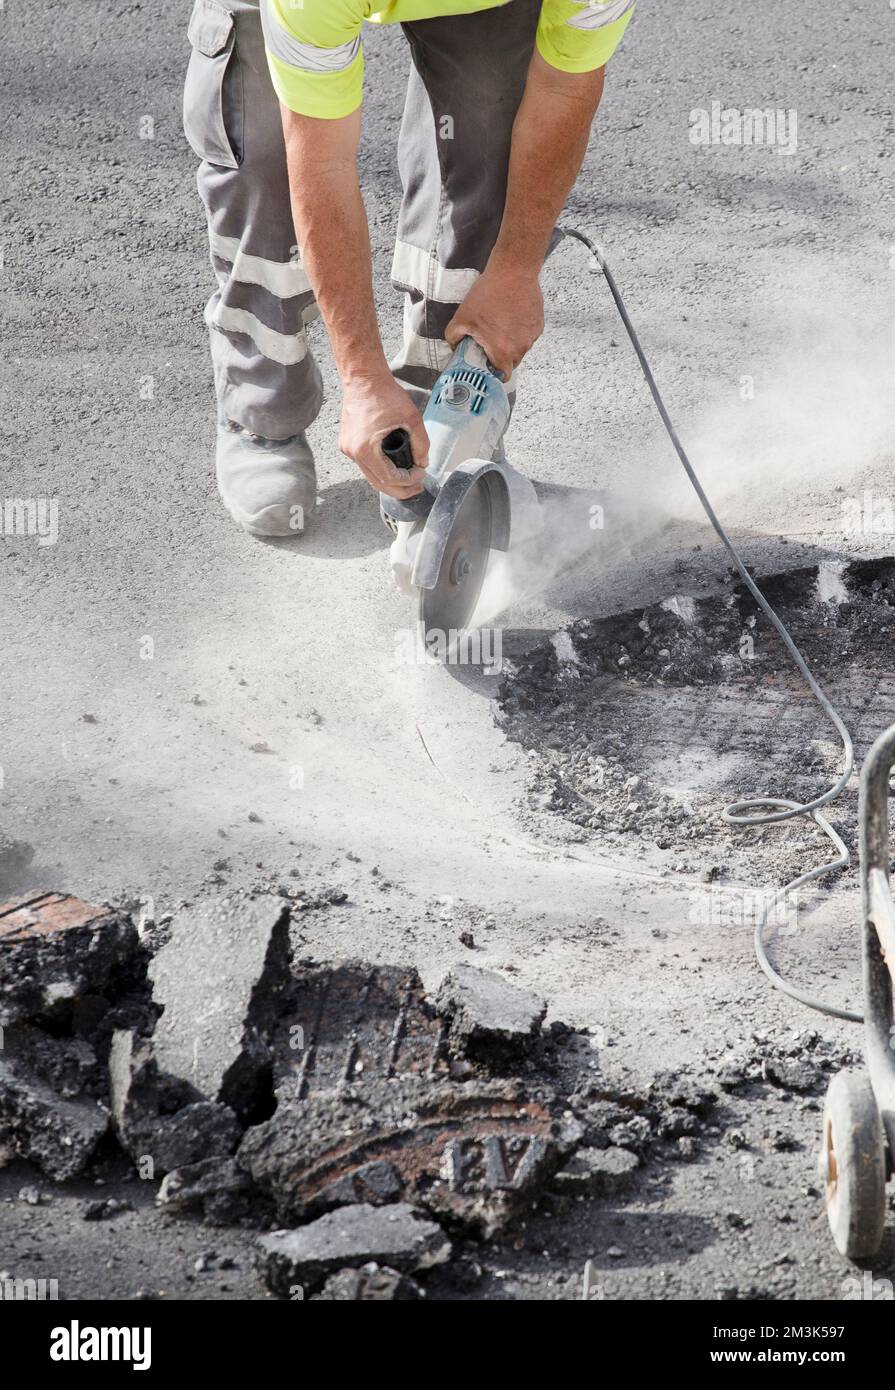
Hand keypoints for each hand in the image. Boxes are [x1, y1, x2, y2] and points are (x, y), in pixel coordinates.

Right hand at [339, 372, 429, 498]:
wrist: (363, 378)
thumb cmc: (384, 394)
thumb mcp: (412, 418)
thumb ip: (421, 444)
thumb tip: (423, 463)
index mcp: (366, 448)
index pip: (389, 478)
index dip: (408, 481)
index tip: (420, 474)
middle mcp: (353, 452)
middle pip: (378, 483)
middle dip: (399, 489)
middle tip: (416, 489)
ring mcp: (348, 449)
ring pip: (371, 476)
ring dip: (389, 482)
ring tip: (408, 482)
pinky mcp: (347, 444)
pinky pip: (365, 465)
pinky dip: (380, 470)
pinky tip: (393, 470)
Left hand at [445, 263, 543, 378]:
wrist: (513, 270)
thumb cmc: (489, 293)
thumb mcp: (462, 317)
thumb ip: (454, 338)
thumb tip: (454, 347)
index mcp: (503, 350)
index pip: (502, 376)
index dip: (494, 374)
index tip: (488, 368)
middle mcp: (521, 347)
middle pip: (512, 363)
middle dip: (501, 357)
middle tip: (491, 343)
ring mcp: (532, 336)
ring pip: (521, 349)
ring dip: (511, 343)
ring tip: (501, 324)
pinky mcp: (538, 324)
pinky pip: (528, 335)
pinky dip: (520, 331)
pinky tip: (511, 316)